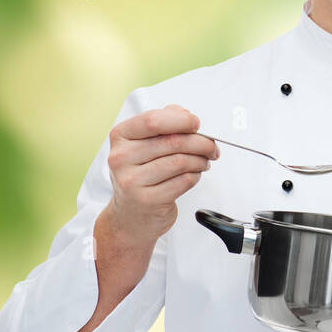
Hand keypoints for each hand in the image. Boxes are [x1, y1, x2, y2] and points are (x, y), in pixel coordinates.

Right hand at [106, 104, 217, 245]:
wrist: (130, 216)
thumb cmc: (140, 175)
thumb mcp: (143, 145)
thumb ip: (163, 124)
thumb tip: (185, 115)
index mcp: (121, 137)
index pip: (153, 120)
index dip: (181, 120)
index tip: (196, 124)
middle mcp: (122, 158)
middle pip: (173, 142)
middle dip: (200, 142)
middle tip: (211, 146)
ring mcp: (133, 181)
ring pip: (181, 162)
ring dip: (200, 160)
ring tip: (203, 161)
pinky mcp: (148, 200)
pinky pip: (184, 181)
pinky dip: (195, 176)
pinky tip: (193, 175)